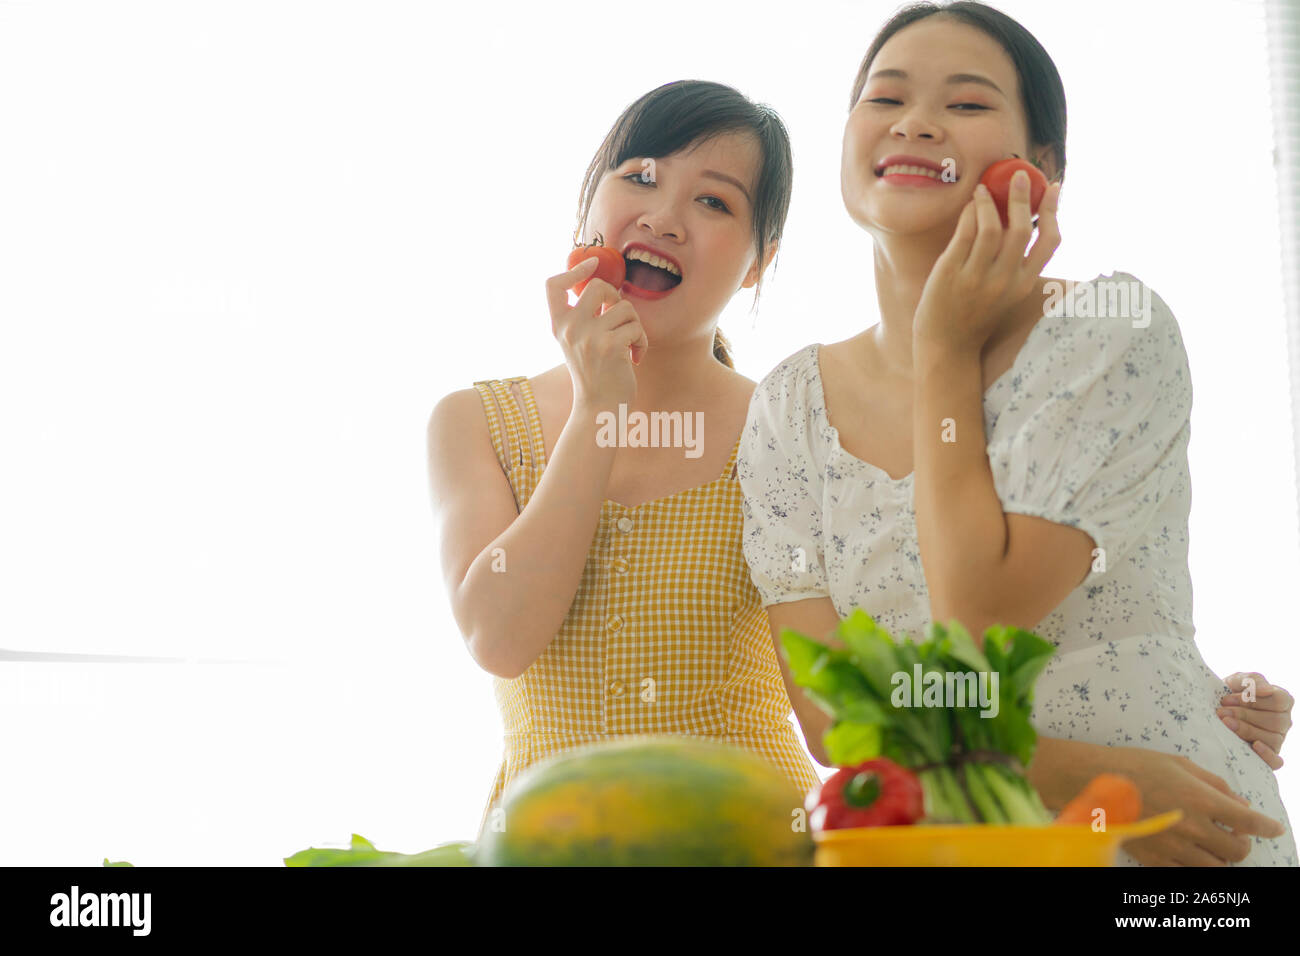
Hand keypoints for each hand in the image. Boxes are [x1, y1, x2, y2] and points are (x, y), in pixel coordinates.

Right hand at [545, 257, 647, 409]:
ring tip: (630, 344)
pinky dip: (642, 342)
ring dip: (634, 324)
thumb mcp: (578, 343)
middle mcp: (569, 328)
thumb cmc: (595, 374)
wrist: (599, 408)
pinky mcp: (610, 346)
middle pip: (598, 286)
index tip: (592, 264)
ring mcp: (588, 336)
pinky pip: (636, 327)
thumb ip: (582, 317)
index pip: (553, 285)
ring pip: (624, 307)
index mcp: (558, 325)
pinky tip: (636, 358)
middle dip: (617, 298)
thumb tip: (602, 284)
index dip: (574, 270)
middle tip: (620, 318)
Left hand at [913, 171, 1063, 355]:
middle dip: (1023, 196)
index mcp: (1024, 284)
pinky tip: (971, 203)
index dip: (1054, 211)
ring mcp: (977, 278)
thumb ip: (1015, 262)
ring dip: (990, 201)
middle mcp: (1004, 281)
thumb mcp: (1005, 292)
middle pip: (1022, 229)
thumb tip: (1020, 218)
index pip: (1050, 242)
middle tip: (1018, 174)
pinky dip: (970, 213)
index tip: (1053, 187)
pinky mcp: (951, 273)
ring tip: (985, 188)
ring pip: (992, 228)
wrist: (946, 345)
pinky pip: (965, 234)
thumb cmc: (975, 314)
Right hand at [1106, 746, 1286, 865]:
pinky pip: (1186, 873)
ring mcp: (1174, 847)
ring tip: (1212, 845)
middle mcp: (1193, 828)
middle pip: (1237, 851)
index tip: (1274, 828)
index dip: (1268, 827)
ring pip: (1216, 867)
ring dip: (1221, 857)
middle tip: (1234, 833)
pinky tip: (1188, 852)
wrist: (1091, 783)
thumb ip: (1213, 783)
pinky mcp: (1155, 859)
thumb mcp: (1178, 764)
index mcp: (1201, 800)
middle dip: (1242, 843)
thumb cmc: (1134, 765)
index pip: (1250, 822)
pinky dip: (1194, 865)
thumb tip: (1240, 803)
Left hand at [1219, 672, 1293, 769]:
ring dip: (1246, 730)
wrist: (1211, 710)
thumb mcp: (1238, 681)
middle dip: (1244, 715)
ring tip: (1224, 723)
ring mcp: (1277, 739)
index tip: (1227, 698)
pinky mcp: (1268, 756)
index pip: (1280, 701)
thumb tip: (1267, 689)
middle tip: (1221, 712)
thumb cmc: (1229, 692)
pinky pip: (1276, 761)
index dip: (1254, 700)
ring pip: (1272, 738)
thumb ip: (1253, 680)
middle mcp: (1283, 721)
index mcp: (1282, 701)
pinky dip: (1267, 755)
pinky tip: (1253, 745)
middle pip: (1275, 720)